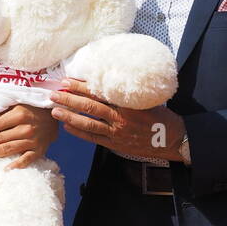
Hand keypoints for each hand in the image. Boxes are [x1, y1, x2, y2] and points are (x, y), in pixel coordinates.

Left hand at [0, 102, 58, 168]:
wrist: (56, 115)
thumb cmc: (33, 108)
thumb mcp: (18, 103)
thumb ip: (3, 110)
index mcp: (19, 114)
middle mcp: (25, 128)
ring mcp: (33, 141)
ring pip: (8, 149)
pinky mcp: (39, 150)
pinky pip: (26, 160)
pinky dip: (16, 165)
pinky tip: (5, 170)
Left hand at [49, 77, 185, 160]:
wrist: (172, 138)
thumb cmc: (160, 116)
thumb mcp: (146, 99)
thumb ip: (128, 93)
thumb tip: (110, 81)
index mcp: (127, 103)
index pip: (99, 92)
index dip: (81, 87)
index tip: (67, 81)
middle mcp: (120, 117)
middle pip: (89, 107)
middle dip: (69, 100)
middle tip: (54, 94)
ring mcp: (117, 132)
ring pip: (88, 123)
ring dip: (70, 116)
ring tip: (55, 111)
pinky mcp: (116, 144)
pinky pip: (94, 138)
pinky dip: (79, 132)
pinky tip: (68, 127)